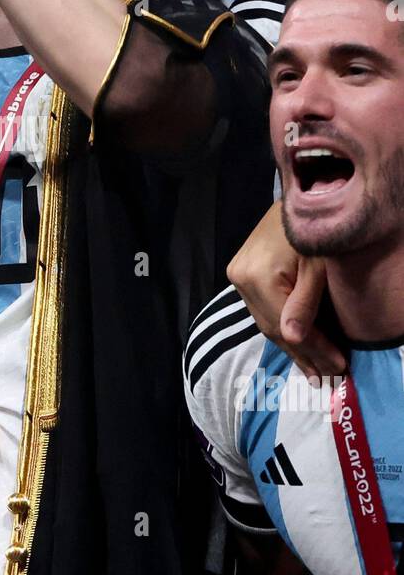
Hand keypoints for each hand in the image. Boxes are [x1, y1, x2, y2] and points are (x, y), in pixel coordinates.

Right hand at [227, 200, 343, 379]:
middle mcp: (239, 278)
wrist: (300, 199)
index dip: (314, 350)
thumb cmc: (315, 230)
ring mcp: (237, 276)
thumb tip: (292, 338)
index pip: (288, 325)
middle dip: (304, 353)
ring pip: (265, 322)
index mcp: (257, 276)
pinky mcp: (240, 273)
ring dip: (292, 345)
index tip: (338, 368)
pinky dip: (281, 325)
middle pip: (273, 327)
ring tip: (315, 367)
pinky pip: (261, 309)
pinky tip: (297, 340)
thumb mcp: (318, 267)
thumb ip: (305, 303)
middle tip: (327, 375)